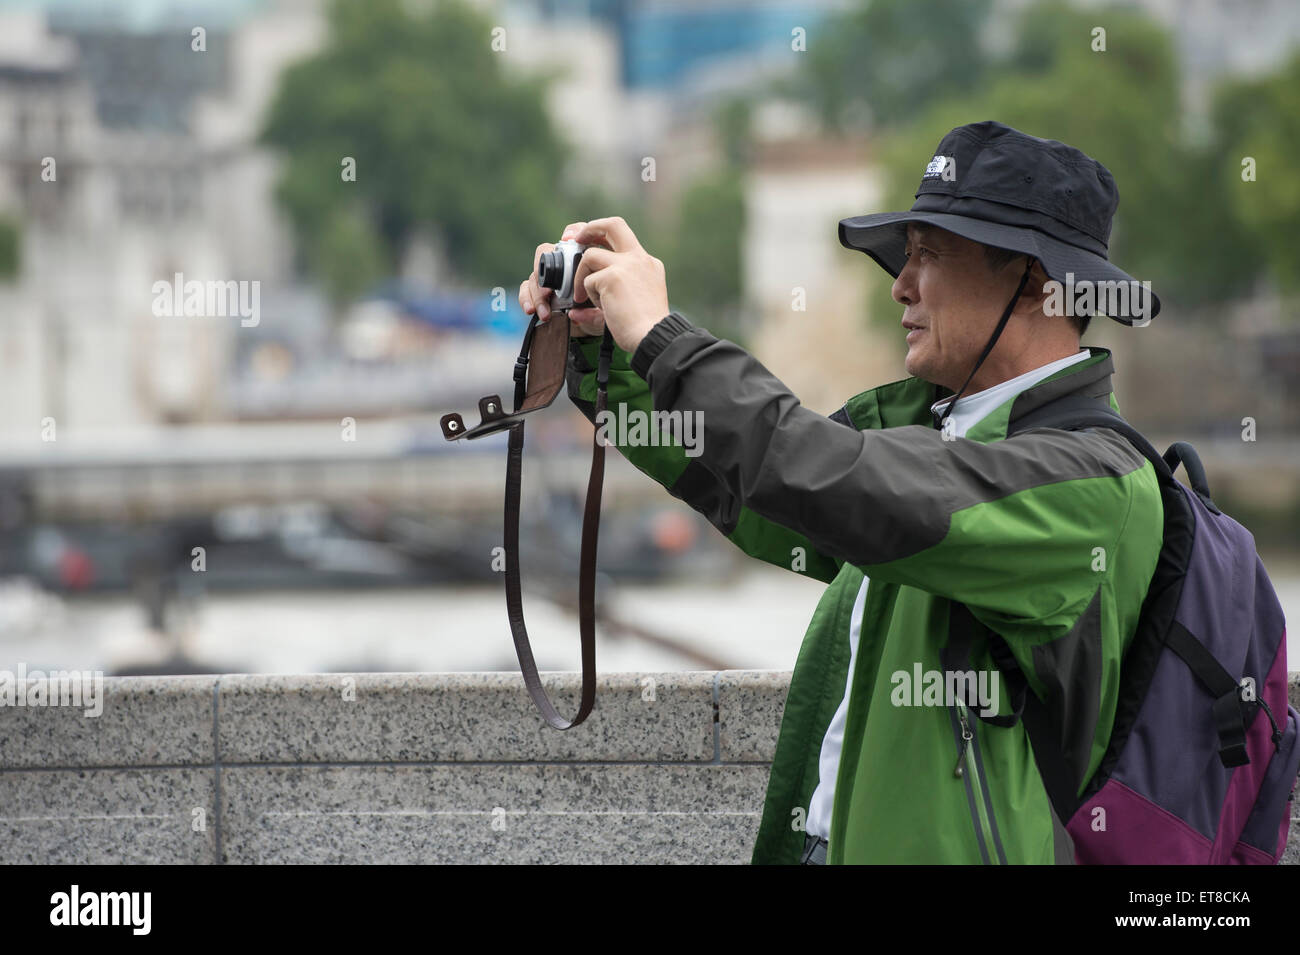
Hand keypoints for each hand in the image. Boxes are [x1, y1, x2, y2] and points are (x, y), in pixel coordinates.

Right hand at [517, 221, 606, 337]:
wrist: (594, 331)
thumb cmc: (604, 314)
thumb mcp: (606, 313)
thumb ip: (595, 315)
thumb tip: (574, 314)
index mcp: (587, 259)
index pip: (578, 235)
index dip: (574, 232)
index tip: (568, 239)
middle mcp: (566, 263)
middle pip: (548, 251)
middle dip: (545, 268)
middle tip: (549, 291)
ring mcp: (551, 277)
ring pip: (535, 273)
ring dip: (537, 293)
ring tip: (545, 313)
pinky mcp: (540, 291)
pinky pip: (526, 288)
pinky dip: (526, 298)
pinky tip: (531, 310)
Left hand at [569, 216, 669, 353]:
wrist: (653, 336)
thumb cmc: (646, 326)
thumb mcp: (637, 300)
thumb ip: (618, 290)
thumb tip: (582, 299)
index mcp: (648, 263)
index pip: (623, 238)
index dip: (603, 236)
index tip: (587, 242)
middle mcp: (639, 259)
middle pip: (613, 224)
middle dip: (589, 228)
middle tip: (573, 239)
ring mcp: (627, 265)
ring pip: (590, 255)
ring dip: (582, 275)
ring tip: (584, 296)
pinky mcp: (613, 277)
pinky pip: (588, 280)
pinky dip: (587, 294)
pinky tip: (600, 308)